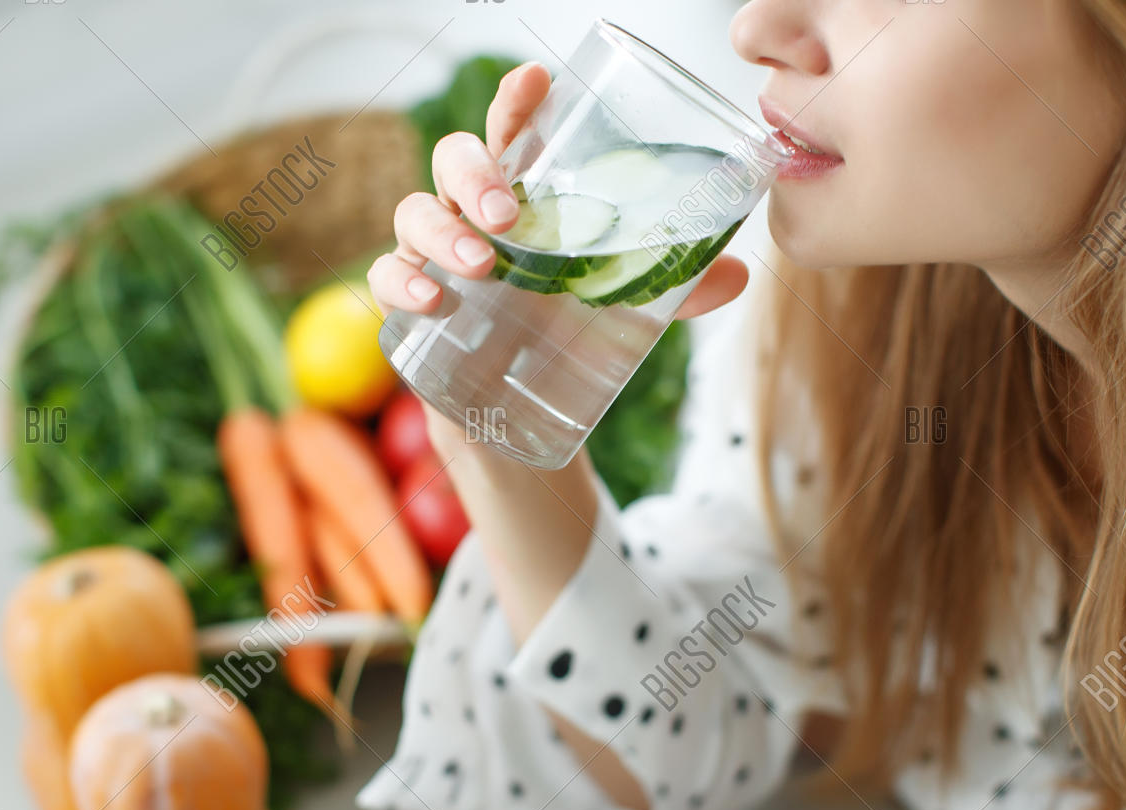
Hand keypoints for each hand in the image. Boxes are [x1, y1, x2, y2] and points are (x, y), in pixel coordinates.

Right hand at [366, 61, 747, 320]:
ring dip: (443, 231)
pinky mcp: (411, 306)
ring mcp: (437, 258)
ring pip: (413, 212)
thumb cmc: (565, 339)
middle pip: (454, 160)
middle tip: (509, 215)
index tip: (537, 80)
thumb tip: (740, 273)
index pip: (514, 133)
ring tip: (482, 265)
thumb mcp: (625, 312)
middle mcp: (473, 218)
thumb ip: (675, 289)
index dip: (518, 102)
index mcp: (526, 201)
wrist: (518, 414)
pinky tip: (432, 298)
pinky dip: (400, 281)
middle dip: (475, 174)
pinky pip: (385, 276)